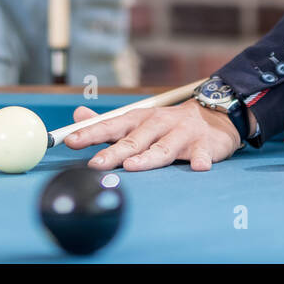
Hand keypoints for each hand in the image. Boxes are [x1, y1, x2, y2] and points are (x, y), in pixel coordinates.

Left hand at [63, 99, 241, 171]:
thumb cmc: (167, 124)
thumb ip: (108, 123)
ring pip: (164, 148)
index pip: (111, 126)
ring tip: (133, 166)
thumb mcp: (137, 120)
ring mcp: (182, 134)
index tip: (70, 141)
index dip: (90, 133)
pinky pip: (202, 153)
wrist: (213, 116)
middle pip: (134, 140)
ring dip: (149, 157)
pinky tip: (197, 167)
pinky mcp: (204, 144)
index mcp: (139, 119)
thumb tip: (77, 115)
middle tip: (96, 164)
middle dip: (114, 152)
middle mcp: (158, 124)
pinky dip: (200, 160)